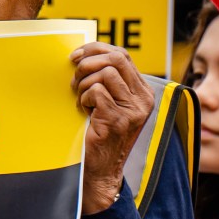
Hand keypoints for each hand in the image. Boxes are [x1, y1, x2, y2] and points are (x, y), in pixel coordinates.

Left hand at [70, 43, 153, 213]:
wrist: (101, 169)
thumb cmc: (99, 132)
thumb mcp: (109, 101)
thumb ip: (106, 79)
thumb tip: (85, 53)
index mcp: (142, 91)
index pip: (122, 54)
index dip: (96, 49)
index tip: (76, 56)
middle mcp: (143, 99)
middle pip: (117, 58)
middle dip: (89, 62)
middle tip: (75, 78)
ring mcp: (133, 110)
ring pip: (105, 74)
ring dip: (85, 85)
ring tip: (82, 101)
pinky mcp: (119, 119)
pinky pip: (96, 92)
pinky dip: (84, 100)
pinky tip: (85, 113)